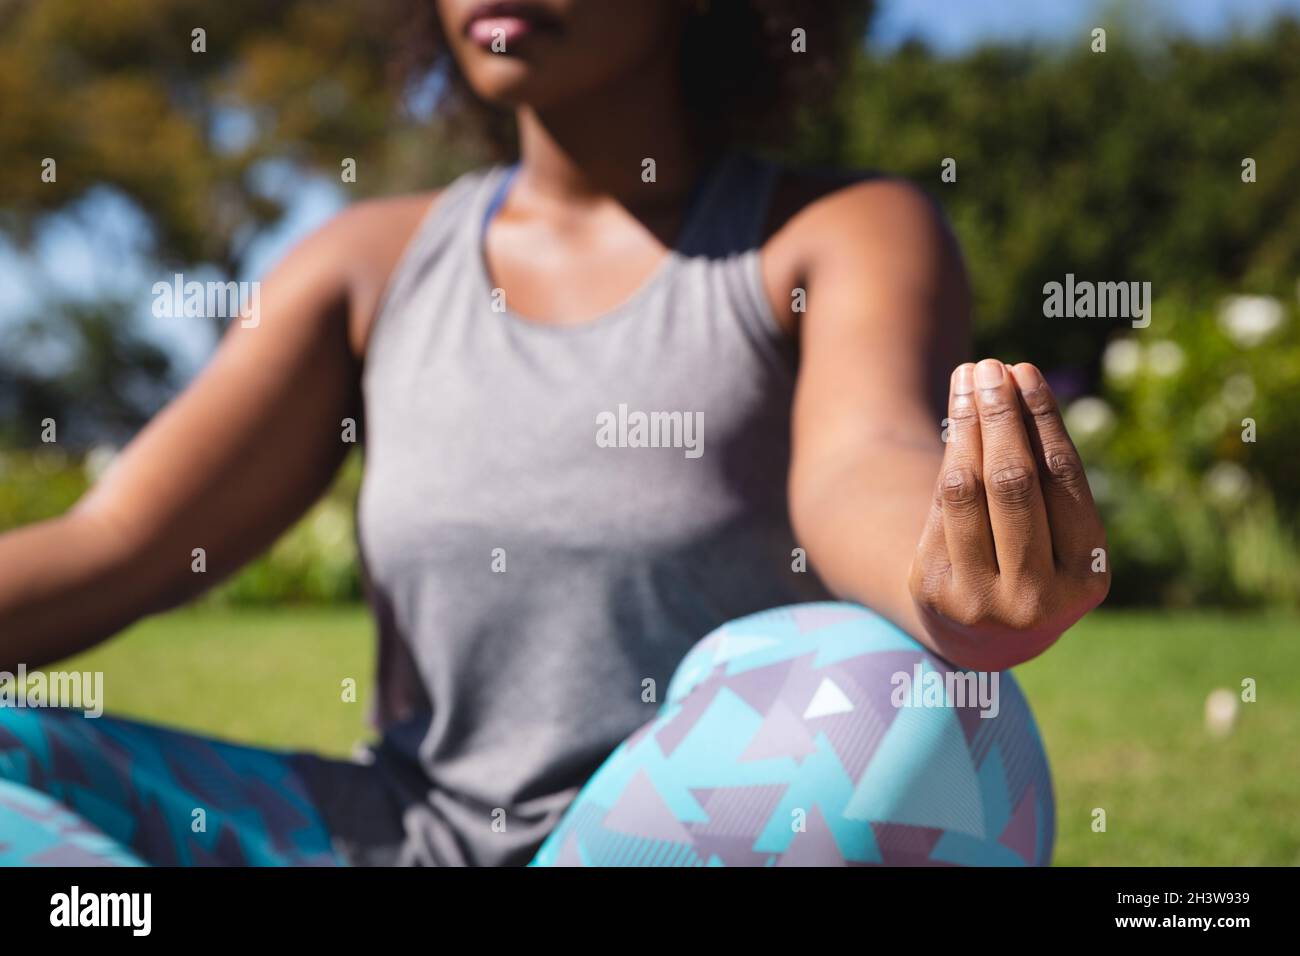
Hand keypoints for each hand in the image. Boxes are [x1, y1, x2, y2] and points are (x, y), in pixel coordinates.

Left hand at [907, 358, 1110, 669]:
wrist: (982, 632)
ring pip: (968, 490)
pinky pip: (940, 507)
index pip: (1062, 480)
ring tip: (967, 378)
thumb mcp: (1058, 535)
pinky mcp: (933, 591)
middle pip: (1014, 483)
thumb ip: (1045, 476)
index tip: (1025, 371)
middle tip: (990, 366)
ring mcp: (980, 600)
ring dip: (966, 425)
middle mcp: (1036, 598)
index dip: (1041, 420)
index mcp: (1086, 579)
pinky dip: (949, 455)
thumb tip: (1014, 382)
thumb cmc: (1033, 562)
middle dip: (1000, 417)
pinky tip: (955, 418)